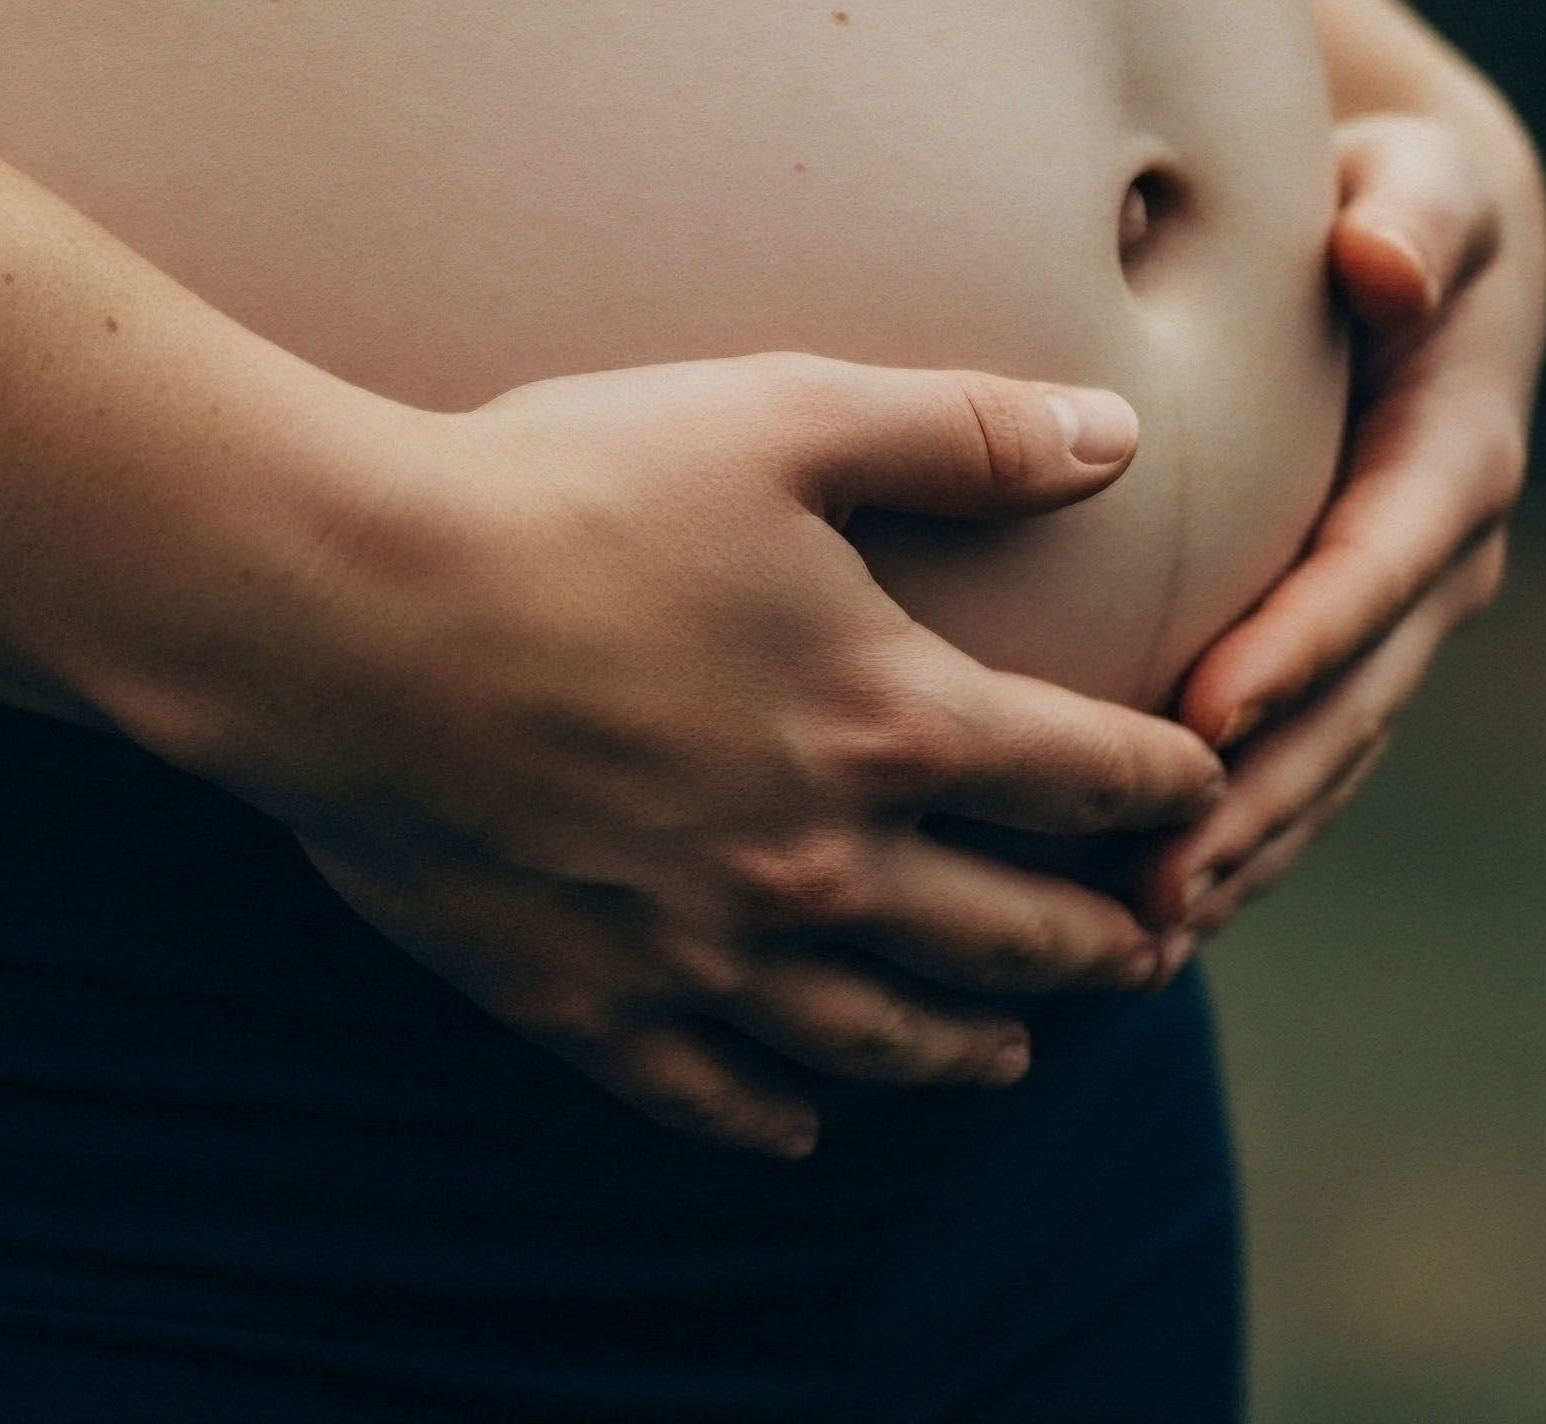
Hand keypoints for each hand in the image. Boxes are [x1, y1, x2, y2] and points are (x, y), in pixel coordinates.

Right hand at [132, 354, 1222, 1158]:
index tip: (1202, 790)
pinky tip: (797, 1125)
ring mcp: (705, 953)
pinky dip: (772, 1117)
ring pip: (882, 1038)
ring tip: (1012, 1050)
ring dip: (967, 1046)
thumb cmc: (557, 491)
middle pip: (1013, 935)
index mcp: (889, 722)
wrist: (343, 614)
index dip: (1166, 786)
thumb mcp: (776, 419)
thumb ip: (962, 431)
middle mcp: (822, 865)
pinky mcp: (588, 1004)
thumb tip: (1121, 433)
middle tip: (1150, 949)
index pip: (1086, 779)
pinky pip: (711, 1096)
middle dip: (1102, 941)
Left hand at [1144, 106, 1545, 943]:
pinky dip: (1238, 841)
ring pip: (1324, 764)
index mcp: (1449, 462)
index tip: (1208, 712)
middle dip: (1259, 799)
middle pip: (1349, 705)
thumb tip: (1382, 264)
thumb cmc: (1389, 200)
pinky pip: (1297, 767)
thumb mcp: (1418, 181)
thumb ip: (1413, 214)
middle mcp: (1435, 565)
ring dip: (1244, 851)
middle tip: (1156, 878)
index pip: (1371, 570)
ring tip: (1140, 930)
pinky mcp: (1344, 657)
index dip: (1299, 646)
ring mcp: (1395, 626)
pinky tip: (1144, 914)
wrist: (1411, 248)